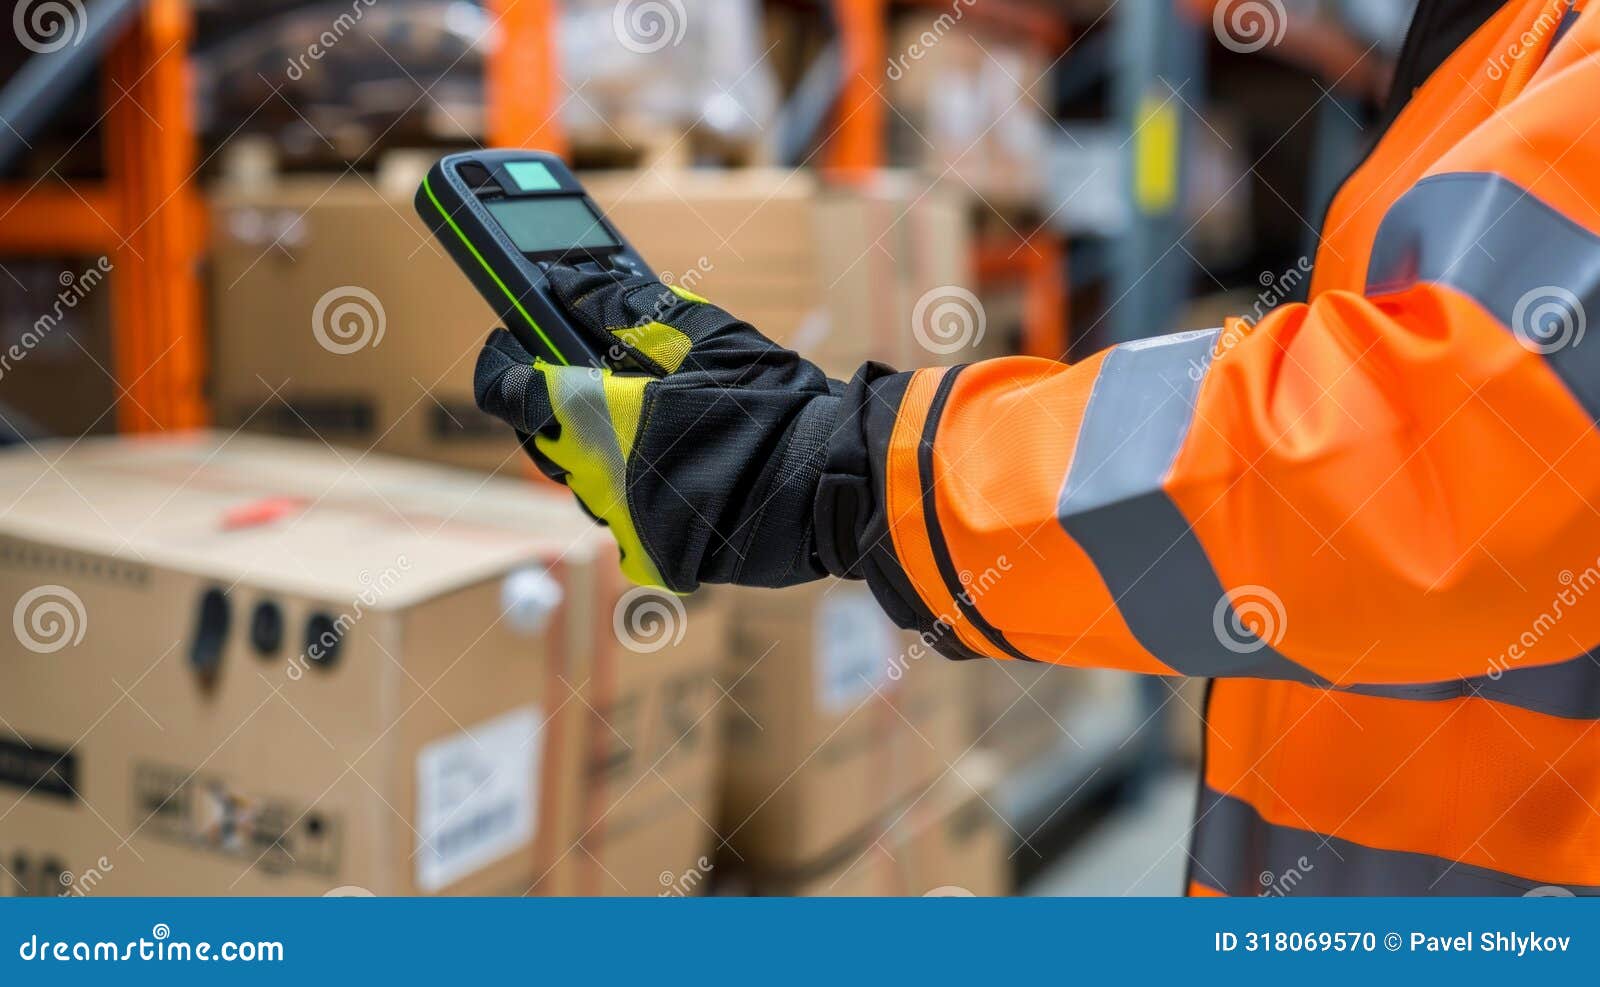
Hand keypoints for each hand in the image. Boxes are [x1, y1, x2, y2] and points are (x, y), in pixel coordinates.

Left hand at [473, 265, 839, 592]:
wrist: (828, 487)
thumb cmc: (771, 401)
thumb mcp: (705, 334)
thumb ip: (626, 307)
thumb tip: (571, 285)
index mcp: (593, 413)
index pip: (507, 388)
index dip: (504, 361)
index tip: (514, 344)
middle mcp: (594, 475)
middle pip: (545, 436)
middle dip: (560, 406)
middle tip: (596, 376)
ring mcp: (621, 523)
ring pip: (588, 480)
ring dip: (605, 451)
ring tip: (654, 422)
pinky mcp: (651, 557)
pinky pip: (627, 519)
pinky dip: (642, 491)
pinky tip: (681, 470)